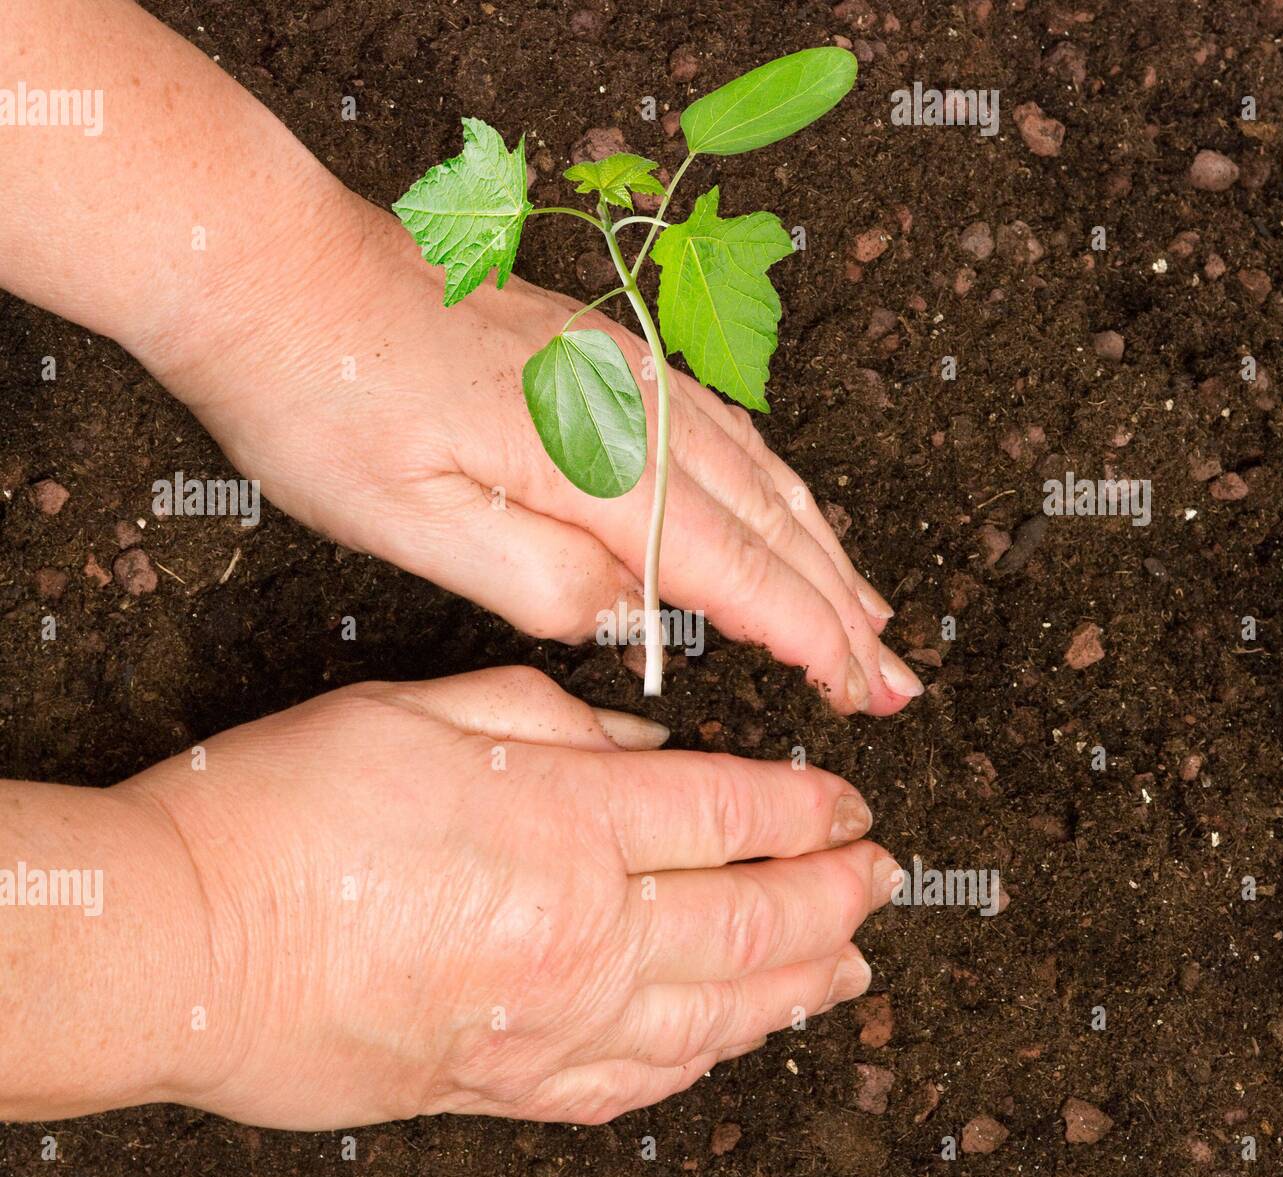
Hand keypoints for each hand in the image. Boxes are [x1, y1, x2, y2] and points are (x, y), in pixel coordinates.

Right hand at [115, 667, 898, 1128]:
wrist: (179, 942)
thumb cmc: (281, 814)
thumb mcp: (425, 711)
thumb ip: (553, 720)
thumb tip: (642, 748)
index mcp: (565, 824)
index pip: (734, 812)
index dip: (809, 806)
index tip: (849, 802)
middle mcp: (581, 933)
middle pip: (756, 919)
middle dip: (836, 895)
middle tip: (880, 877)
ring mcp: (552, 1024)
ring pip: (722, 1012)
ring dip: (802, 984)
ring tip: (850, 964)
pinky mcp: (507, 1086)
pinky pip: (642, 1082)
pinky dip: (711, 1056)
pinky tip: (741, 1037)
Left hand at [158, 193, 924, 717]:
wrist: (283, 275)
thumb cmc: (328, 400)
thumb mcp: (415, 525)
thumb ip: (539, 582)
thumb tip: (624, 617)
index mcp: (595, 462)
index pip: (735, 570)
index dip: (806, 637)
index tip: (858, 691)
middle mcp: (634, 409)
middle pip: (772, 525)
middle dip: (842, 610)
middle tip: (894, 676)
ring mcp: (628, 374)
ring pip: (763, 477)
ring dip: (824, 551)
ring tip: (870, 612)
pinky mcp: (609, 356)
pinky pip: (728, 435)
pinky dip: (778, 491)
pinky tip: (791, 515)